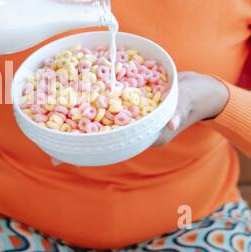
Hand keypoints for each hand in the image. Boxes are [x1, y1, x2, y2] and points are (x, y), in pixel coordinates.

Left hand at [49, 72, 228, 165]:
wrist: (198, 91)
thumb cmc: (193, 97)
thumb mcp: (185, 103)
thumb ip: (177, 112)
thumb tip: (171, 122)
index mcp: (148, 137)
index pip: (117, 148)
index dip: (95, 153)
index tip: (72, 160)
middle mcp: (136, 132)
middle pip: (105, 143)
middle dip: (80, 147)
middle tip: (51, 155)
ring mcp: (132, 122)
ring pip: (103, 129)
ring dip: (81, 130)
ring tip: (53, 136)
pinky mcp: (129, 109)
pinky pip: (107, 113)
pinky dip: (91, 112)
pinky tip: (72, 108)